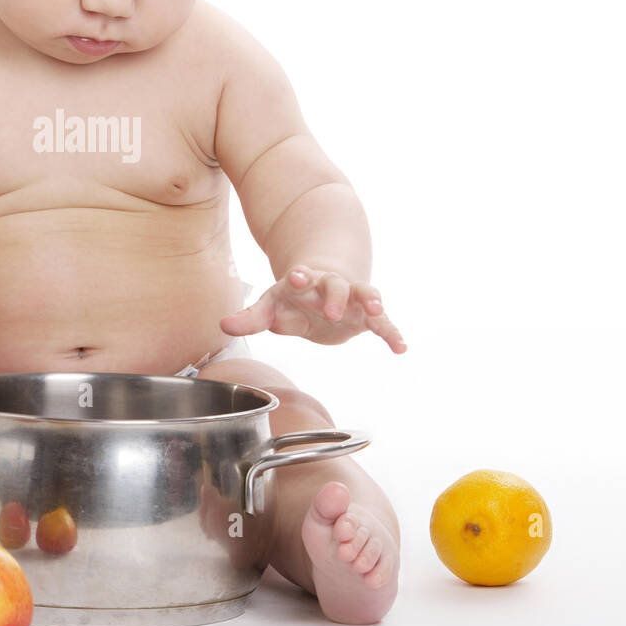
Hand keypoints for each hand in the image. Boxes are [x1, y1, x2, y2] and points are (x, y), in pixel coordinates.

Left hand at [221, 267, 406, 352]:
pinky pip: (383, 322)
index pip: (302, 277)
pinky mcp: (367, 316)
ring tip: (376, 310)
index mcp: (305, 282)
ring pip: (365, 294)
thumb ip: (251, 318)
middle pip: (336, 285)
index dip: (301, 277)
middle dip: (335, 295)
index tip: (298, 277)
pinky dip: (392, 333)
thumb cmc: (293, 300)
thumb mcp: (271, 307)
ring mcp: (352, 298)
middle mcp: (331, 286)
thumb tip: (224, 325)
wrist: (325, 293)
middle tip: (332, 311)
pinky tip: (401, 348)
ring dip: (371, 301)